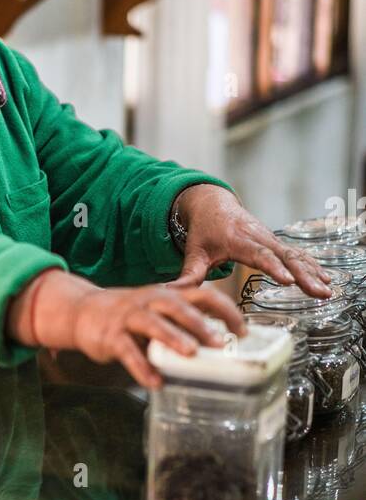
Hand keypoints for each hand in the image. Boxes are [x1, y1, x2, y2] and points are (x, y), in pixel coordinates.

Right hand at [7, 269, 246, 388]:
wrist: (82, 311)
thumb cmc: (128, 315)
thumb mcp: (157, 312)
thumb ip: (182, 324)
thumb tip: (218, 346)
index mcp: (166, 295)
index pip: (201, 295)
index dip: (224, 310)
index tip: (242, 330)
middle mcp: (149, 301)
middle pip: (177, 307)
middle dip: (200, 323)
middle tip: (221, 343)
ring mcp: (128, 317)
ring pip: (153, 324)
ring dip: (172, 337)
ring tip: (190, 354)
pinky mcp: (111, 336)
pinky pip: (128, 352)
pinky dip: (142, 367)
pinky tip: (155, 382)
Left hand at [170, 185, 332, 296]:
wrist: (212, 204)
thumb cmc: (202, 232)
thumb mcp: (193, 253)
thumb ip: (186, 277)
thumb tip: (171, 295)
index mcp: (238, 240)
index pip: (259, 254)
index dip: (273, 267)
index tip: (287, 281)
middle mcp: (259, 237)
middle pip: (285, 256)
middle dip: (304, 274)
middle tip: (319, 291)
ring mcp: (270, 239)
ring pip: (295, 255)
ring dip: (313, 272)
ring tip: (328, 290)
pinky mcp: (275, 243)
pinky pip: (296, 254)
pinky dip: (312, 265)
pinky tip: (325, 279)